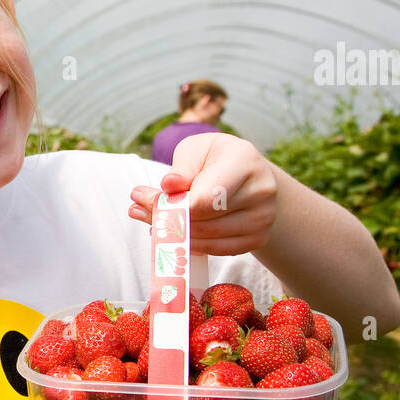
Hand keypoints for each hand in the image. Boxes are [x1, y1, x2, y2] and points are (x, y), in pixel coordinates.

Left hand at [129, 134, 278, 254]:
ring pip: (207, 239)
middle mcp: (261, 192)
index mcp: (245, 162)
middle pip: (203, 220)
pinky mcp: (257, 239)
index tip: (140, 196)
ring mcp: (263, 219)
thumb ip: (182, 167)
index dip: (170, 204)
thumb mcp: (195, 149)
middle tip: (136, 210)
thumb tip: (169, 186)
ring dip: (173, 235)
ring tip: (149, 221)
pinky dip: (190, 244)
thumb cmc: (215, 158)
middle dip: (164, 218)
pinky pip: (215, 250)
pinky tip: (172, 234)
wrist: (249, 175)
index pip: (205, 197)